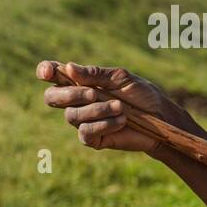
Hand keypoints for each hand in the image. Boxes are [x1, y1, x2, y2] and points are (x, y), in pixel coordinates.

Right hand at [37, 61, 186, 153]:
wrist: (161, 118)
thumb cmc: (141, 95)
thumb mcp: (121, 79)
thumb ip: (95, 74)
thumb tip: (68, 68)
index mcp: (81, 82)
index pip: (54, 75)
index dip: (45, 71)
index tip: (48, 72)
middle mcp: (77, 101)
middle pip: (52, 97)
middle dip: (69, 95)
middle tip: (93, 93)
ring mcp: (83, 120)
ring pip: (72, 115)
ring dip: (97, 110)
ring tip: (120, 107)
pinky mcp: (93, 138)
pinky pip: (85, 132)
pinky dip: (104, 124)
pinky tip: (121, 120)